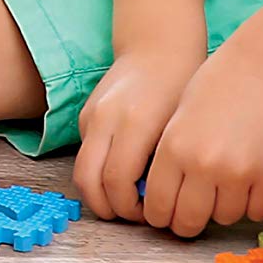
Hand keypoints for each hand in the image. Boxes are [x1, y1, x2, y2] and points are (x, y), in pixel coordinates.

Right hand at [74, 40, 206, 223]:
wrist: (158, 46)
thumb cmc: (180, 87)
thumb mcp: (180, 129)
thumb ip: (164, 166)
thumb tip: (155, 204)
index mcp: (134, 123)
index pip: (116, 183)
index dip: (131, 210)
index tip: (151, 215)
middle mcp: (105, 118)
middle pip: (88, 181)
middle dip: (108, 208)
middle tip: (134, 215)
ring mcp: (91, 114)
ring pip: (81, 170)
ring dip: (99, 193)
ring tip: (129, 199)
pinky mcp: (85, 113)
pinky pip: (86, 153)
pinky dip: (99, 172)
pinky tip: (125, 173)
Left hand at [140, 41, 262, 236]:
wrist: (261, 70)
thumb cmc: (214, 90)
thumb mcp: (177, 120)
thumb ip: (167, 160)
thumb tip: (159, 202)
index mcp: (174, 148)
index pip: (158, 205)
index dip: (160, 215)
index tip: (164, 215)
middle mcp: (204, 164)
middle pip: (189, 220)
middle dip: (187, 222)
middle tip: (191, 214)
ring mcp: (239, 174)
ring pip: (224, 218)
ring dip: (222, 208)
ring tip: (224, 183)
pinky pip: (256, 212)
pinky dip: (253, 203)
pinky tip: (250, 181)